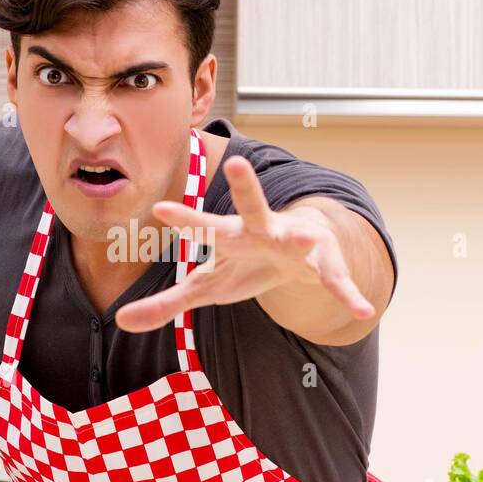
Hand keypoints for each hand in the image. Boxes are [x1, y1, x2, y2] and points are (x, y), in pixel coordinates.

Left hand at [114, 156, 375, 333]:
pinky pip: (336, 280)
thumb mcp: (206, 288)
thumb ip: (165, 303)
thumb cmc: (247, 265)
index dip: (182, 217)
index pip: (202, 224)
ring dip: (301, 235)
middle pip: (251, 206)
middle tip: (236, 159)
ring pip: (298, 235)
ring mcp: (295, 243)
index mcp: (230, 235)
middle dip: (245, 185)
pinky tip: (362, 309)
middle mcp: (263, 229)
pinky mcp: (324, 263)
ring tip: (304, 234)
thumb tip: (120, 321)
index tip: (158, 207)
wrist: (302, 255)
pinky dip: (349, 294)